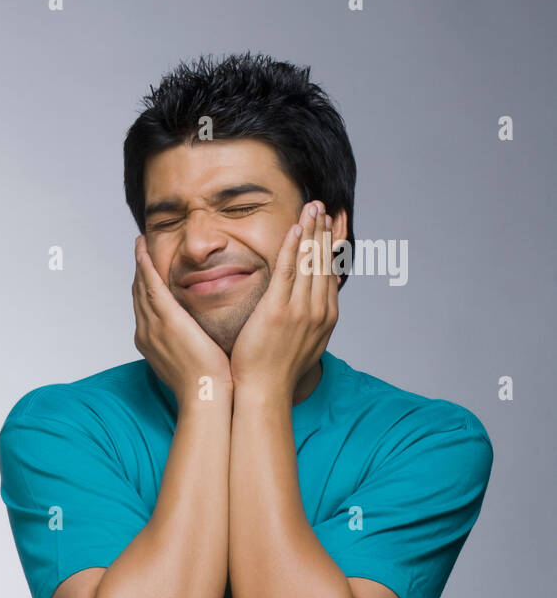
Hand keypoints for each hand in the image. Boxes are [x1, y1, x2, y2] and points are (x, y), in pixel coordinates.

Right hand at [132, 234, 231, 406]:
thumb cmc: (206, 384)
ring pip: (142, 286)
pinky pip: (151, 285)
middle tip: (139, 250)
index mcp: (152, 342)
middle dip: (138, 272)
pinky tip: (144, 250)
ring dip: (140, 263)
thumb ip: (191, 345)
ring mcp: (153, 325)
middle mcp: (146, 332)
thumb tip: (200, 339)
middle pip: (138, 295)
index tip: (146, 273)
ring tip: (139, 244)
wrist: (206, 395)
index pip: (145, 309)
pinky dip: (146, 266)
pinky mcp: (166, 319)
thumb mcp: (194, 362)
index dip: (144, 288)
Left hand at [229, 200, 338, 399]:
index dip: (332, 245)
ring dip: (311, 231)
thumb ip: (309, 320)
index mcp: (326, 316)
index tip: (333, 223)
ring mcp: (301, 310)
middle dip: (324, 230)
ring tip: (312, 207)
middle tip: (323, 205)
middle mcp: (319, 310)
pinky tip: (295, 228)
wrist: (265, 392)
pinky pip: (289, 270)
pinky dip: (293, 247)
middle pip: (324, 261)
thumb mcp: (303, 342)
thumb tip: (311, 305)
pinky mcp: (279, 310)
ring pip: (310, 261)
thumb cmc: (277, 371)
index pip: (331, 271)